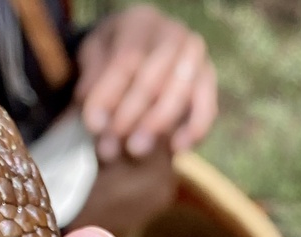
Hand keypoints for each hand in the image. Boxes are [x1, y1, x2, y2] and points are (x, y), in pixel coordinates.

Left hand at [75, 4, 216, 161]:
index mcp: (140, 22)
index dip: (109, 95)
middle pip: (153, 77)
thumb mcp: (94, 62)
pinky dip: (194, 130)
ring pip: (182, 91)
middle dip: (130, 115)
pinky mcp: (208, 80)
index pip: (126, 59)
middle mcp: (172, 33)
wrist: (142, 53)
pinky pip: (207, 107)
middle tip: (110, 147)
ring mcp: (195, 55)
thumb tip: (96, 121)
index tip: (93, 126)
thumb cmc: (112, 59)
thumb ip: (92, 85)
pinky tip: (176, 149)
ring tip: (136, 150)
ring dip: (158, 124)